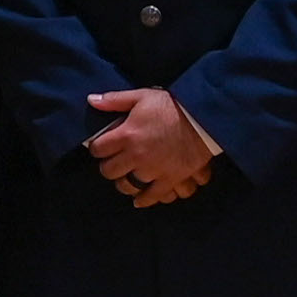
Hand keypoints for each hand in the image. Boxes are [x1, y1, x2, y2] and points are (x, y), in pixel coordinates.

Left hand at [85, 86, 220, 206]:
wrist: (204, 117)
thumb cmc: (171, 105)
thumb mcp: (142, 96)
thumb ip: (115, 100)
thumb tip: (92, 100)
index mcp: (127, 135)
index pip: (98, 149)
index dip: (97, 148)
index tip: (100, 147)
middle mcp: (137, 156)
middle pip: (109, 172)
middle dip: (108, 167)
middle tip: (113, 163)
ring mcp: (153, 170)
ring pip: (128, 186)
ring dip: (124, 184)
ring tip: (126, 178)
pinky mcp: (170, 179)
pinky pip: (153, 196)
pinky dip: (145, 200)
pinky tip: (140, 199)